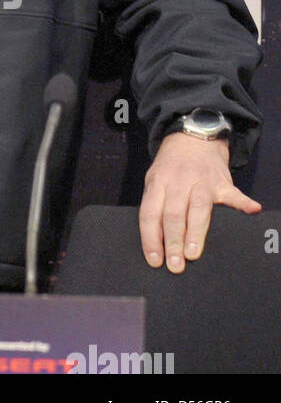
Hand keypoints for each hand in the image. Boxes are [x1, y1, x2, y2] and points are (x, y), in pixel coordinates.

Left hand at [139, 131, 260, 272]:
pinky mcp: (221, 182)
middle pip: (173, 213)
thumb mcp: (155, 179)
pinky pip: (233, 193)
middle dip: (172, 241)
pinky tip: (251, 210)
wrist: (190, 137)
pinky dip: (243, 202)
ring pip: (197, 207)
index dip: (150, 238)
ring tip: (193, 253)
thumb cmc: (170, 167)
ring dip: (195, 232)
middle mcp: (178, 182)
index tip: (155, 260)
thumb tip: (155, 241)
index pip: (150, 213)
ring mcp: (201, 181)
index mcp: (158, 183)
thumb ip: (156, 204)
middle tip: (175, 264)